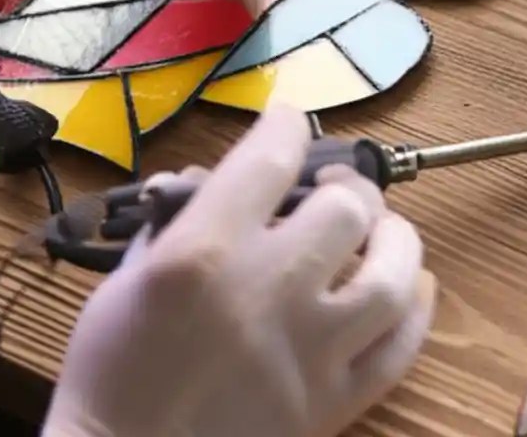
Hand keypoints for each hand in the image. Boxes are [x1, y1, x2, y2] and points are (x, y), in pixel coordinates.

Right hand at [42, 105, 437, 436]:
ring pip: (391, 276)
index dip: (286, 126)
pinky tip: (409, 288)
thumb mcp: (124, 279)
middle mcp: (267, 289)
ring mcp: (308, 350)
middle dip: (345, 187)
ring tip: (384, 232)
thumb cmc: (111, 369)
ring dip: (395, 241)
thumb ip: (171, 222)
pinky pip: (399, 349)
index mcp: (204, 251)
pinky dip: (414, 311)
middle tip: (334, 192)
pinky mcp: (331, 402)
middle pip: (345, 208)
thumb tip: (203, 180)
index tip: (287, 125)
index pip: (270, 158)